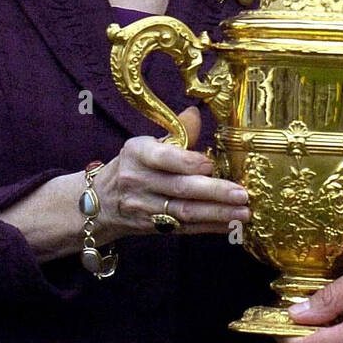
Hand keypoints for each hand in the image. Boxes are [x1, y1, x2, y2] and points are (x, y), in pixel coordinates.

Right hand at [92, 107, 249, 237]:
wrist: (99, 202)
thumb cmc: (133, 165)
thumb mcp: (147, 144)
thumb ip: (176, 132)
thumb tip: (195, 114)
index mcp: (137, 153)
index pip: (163, 158)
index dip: (187, 162)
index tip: (211, 164)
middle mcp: (137, 181)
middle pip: (179, 188)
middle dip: (214, 192)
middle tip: (242, 194)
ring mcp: (144, 208)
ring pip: (184, 212)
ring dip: (217, 214)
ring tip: (244, 212)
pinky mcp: (152, 228)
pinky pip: (185, 229)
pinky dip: (210, 227)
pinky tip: (231, 224)